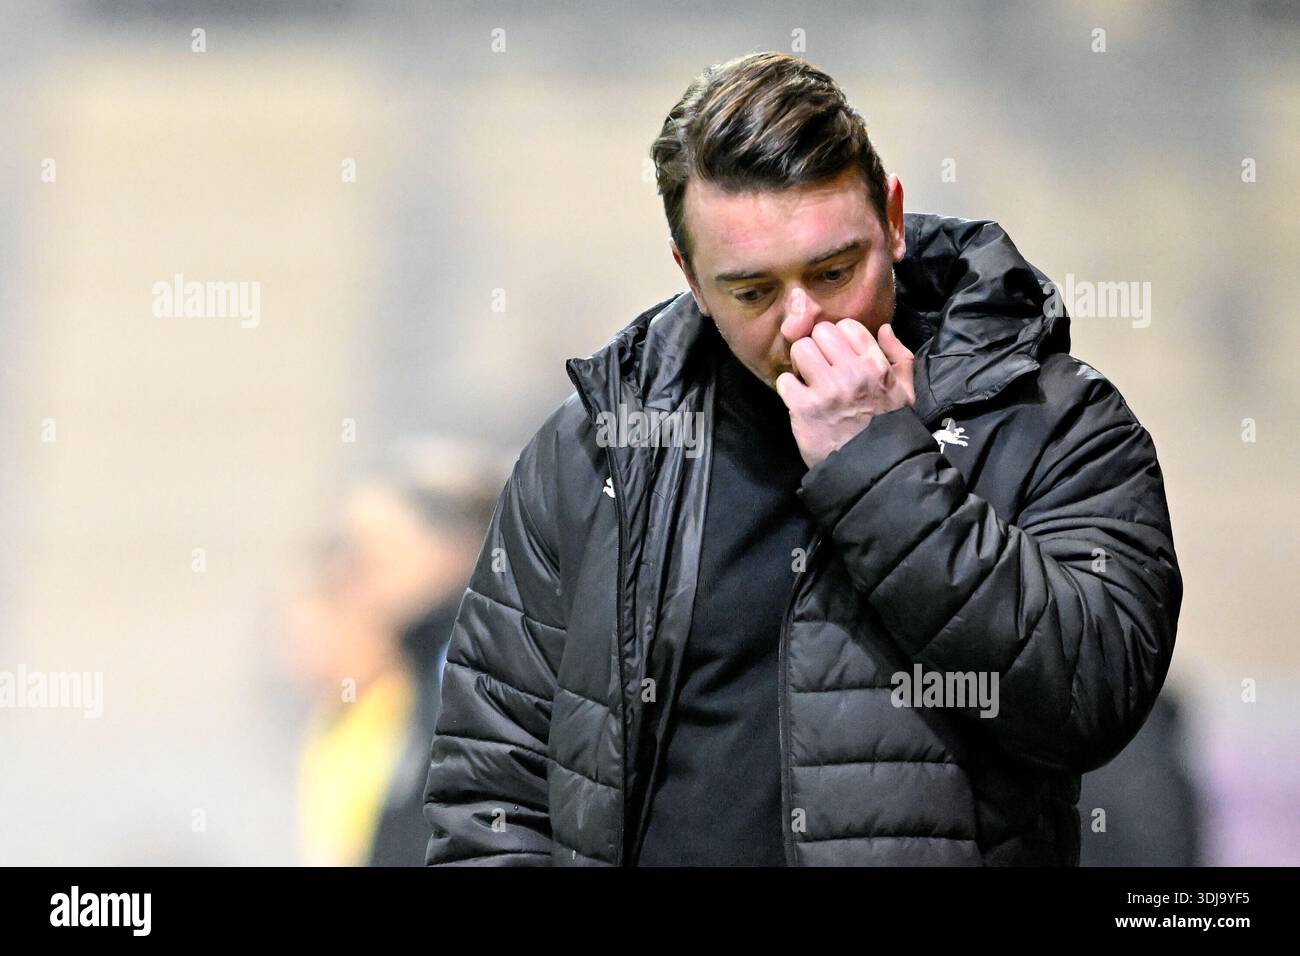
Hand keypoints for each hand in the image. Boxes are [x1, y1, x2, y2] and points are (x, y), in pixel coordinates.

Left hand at [775, 318, 915, 468]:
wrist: (870, 468)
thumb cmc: (887, 428)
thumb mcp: (905, 392)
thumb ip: (899, 356)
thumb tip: (885, 328)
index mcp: (876, 365)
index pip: (847, 326)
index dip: (838, 338)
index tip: (836, 355)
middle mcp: (852, 373)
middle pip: (820, 333)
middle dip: (817, 347)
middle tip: (818, 366)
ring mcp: (828, 390)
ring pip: (800, 349)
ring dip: (800, 364)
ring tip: (807, 379)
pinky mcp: (805, 408)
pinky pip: (785, 379)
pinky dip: (789, 388)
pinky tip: (799, 399)